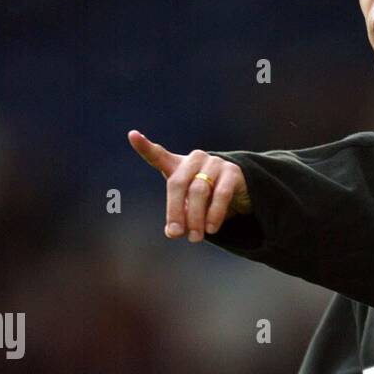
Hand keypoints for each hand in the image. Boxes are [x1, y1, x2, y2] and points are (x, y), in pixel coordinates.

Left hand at [127, 129, 252, 241]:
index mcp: (179, 165)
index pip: (158, 155)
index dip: (145, 146)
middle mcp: (195, 159)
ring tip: (195, 238)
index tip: (132, 135)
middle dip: (176, 211)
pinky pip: (221, 194)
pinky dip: (214, 214)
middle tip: (177, 234)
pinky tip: (211, 229)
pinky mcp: (233, 172)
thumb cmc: (208, 198)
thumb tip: (172, 232)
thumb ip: (178, 216)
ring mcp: (214, 163)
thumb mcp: (189, 206)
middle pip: (178, 184)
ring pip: (199, 191)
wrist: (241, 192)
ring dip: (196, 218)